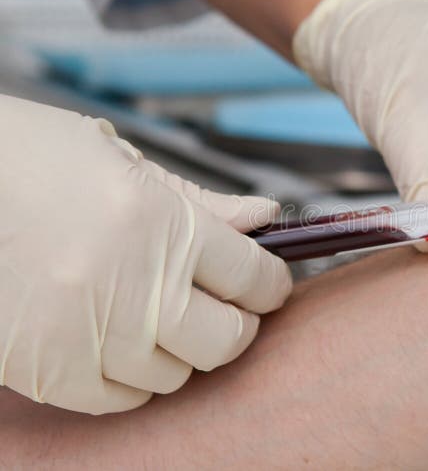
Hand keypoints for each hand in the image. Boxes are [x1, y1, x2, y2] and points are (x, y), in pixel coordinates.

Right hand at [0, 95, 291, 413]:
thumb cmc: (25, 160)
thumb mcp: (121, 161)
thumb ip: (200, 201)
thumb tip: (266, 218)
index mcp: (155, 222)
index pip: (253, 274)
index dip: (271, 281)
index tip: (268, 281)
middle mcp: (127, 285)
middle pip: (228, 339)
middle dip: (239, 323)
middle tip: (228, 305)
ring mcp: (84, 335)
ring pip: (177, 375)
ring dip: (185, 350)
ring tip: (166, 317)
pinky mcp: (44, 371)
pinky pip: (120, 399)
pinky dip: (135, 378)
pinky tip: (125, 343)